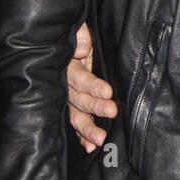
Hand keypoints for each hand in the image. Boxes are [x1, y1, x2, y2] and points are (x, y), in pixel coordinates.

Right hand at [67, 23, 115, 152]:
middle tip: (112, 111)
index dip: (92, 85)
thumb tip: (82, 50)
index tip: (107, 92)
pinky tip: (90, 147)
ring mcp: (71, 92)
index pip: (79, 77)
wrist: (74, 35)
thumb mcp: (79, 32)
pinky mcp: (77, 100)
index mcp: (68, 63)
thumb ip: (80, 39)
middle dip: (95, 107)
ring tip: (100, 139)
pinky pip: (77, 119)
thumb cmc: (80, 33)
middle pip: (78, 98)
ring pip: (76, 113)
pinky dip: (83, 135)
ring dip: (88, 128)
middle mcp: (66, 81)